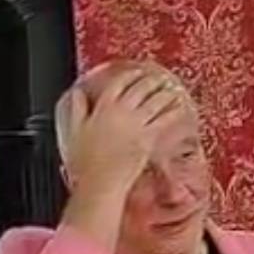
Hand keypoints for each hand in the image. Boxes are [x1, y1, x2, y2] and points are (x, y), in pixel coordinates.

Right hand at [59, 67, 190, 202]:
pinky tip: (180, 107)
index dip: (130, 75)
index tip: (137, 72)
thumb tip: (77, 92)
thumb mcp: (73, 129)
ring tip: (173, 88)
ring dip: (166, 92)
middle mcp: (122, 111)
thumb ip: (76, 108)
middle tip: (160, 78)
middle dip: (152, 80)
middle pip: (141, 88)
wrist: (100, 181)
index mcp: (103, 107)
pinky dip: (173, 111)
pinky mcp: (148, 138)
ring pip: (156, 101)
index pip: (119, 83)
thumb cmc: (85, 160)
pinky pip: (165, 120)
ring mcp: (137, 124)